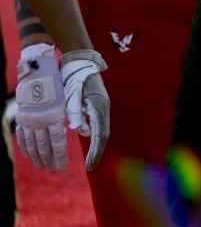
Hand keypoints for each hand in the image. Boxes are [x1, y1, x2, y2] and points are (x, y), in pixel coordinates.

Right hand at [15, 44, 68, 170]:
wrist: (38, 68)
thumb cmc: (59, 82)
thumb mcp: (70, 97)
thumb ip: (77, 116)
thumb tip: (87, 133)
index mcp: (54, 116)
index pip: (58, 142)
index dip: (60, 156)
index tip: (63, 167)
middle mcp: (40, 120)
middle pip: (44, 146)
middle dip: (49, 161)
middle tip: (54, 171)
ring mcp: (29, 119)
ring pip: (32, 144)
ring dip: (37, 157)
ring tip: (41, 167)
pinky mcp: (22, 116)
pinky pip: (23, 136)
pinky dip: (26, 147)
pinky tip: (29, 155)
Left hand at [60, 49, 108, 169]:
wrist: (79, 60)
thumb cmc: (73, 76)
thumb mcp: (71, 94)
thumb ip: (75, 112)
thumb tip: (81, 132)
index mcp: (98, 106)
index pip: (99, 135)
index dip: (95, 151)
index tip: (90, 165)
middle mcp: (103, 107)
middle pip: (103, 135)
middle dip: (98, 152)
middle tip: (90, 166)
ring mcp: (101, 106)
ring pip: (101, 130)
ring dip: (96, 145)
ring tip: (90, 159)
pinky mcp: (96, 105)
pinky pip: (97, 124)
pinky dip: (94, 136)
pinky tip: (88, 141)